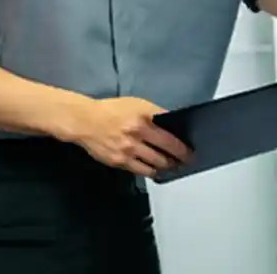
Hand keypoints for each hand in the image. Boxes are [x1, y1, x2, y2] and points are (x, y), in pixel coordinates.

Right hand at [65, 96, 192, 177]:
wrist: (85, 121)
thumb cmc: (112, 110)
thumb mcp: (137, 104)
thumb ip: (155, 114)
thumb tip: (172, 125)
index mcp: (144, 118)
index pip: (170, 136)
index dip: (183, 147)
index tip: (190, 152)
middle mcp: (137, 134)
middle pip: (165, 152)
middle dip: (178, 159)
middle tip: (185, 162)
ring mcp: (128, 150)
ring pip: (155, 164)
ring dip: (166, 167)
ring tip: (171, 167)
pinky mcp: (119, 162)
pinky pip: (140, 170)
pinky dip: (151, 171)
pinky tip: (155, 170)